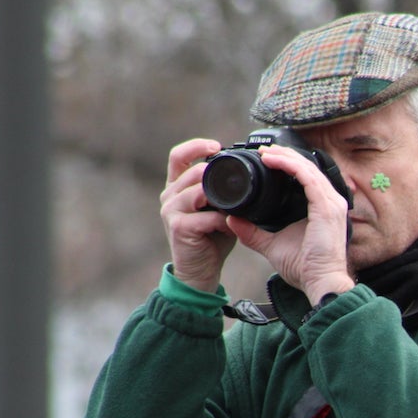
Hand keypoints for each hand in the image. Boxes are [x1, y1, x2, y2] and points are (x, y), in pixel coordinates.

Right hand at [160, 139, 237, 291]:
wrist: (200, 271)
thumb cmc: (211, 239)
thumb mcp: (218, 209)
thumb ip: (224, 192)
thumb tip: (247, 175)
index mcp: (177, 187)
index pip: (178, 156)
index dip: (196, 146)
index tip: (217, 146)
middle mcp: (169, 196)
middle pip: (192, 171)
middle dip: (217, 175)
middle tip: (239, 183)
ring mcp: (171, 211)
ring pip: (199, 191)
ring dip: (222, 197)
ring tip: (236, 206)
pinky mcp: (179, 227)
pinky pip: (207, 216)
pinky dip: (224, 220)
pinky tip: (232, 225)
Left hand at [228, 144, 354, 303]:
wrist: (319, 283)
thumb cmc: (304, 268)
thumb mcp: (272, 245)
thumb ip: (253, 232)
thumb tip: (231, 220)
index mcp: (322, 208)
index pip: (306, 176)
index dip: (287, 164)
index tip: (265, 159)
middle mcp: (331, 201)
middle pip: (308, 167)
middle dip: (285, 155)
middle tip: (262, 150)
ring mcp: (332, 203)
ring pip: (307, 168)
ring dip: (285, 156)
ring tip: (264, 152)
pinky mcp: (327, 207)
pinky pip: (307, 177)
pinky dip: (289, 165)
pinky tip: (272, 161)